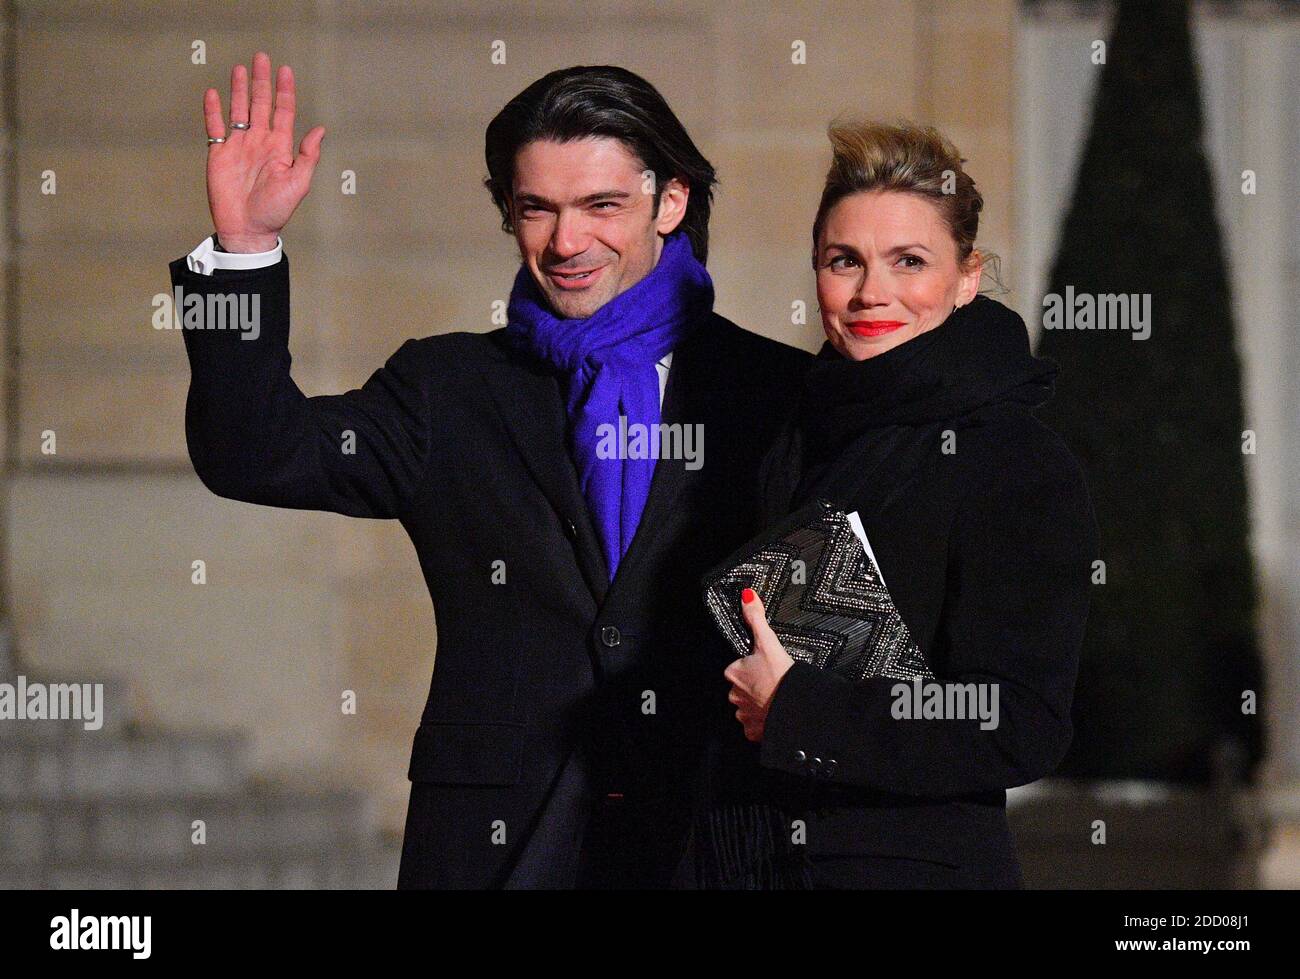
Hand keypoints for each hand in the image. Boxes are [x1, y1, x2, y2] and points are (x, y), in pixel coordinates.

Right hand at [203, 51, 324, 250]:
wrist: (247, 229)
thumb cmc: (276, 210)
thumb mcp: (298, 183)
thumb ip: (308, 156)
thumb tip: (320, 130)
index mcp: (280, 147)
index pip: (283, 112)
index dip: (285, 91)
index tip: (285, 70)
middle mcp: (260, 142)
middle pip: (260, 104)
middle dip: (262, 81)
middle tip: (262, 57)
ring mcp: (239, 146)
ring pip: (239, 110)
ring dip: (240, 90)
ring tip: (240, 68)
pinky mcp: (219, 154)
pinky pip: (216, 127)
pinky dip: (213, 110)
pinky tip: (212, 93)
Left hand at [723, 588, 794, 741]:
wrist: (794, 709)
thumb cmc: (780, 677)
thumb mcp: (768, 641)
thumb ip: (756, 618)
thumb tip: (747, 596)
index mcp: (733, 672)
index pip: (738, 667)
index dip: (752, 667)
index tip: (765, 668)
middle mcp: (734, 695)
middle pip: (742, 688)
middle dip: (755, 687)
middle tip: (773, 683)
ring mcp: (743, 714)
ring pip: (748, 707)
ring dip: (759, 704)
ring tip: (776, 698)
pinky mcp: (753, 731)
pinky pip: (755, 726)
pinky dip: (764, 721)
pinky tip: (775, 714)